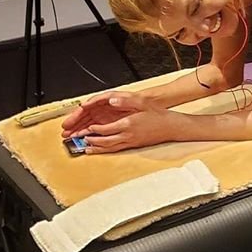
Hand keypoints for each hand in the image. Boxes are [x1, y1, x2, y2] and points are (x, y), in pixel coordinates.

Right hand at [62, 91, 134, 136]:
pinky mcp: (107, 123)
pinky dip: (86, 132)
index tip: (70, 121)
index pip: (88, 106)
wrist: (148, 107)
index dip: (78, 114)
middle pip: (84, 115)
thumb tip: (112, 101)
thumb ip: (123, 100)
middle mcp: (104, 108)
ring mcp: (105, 116)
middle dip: (74, 123)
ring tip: (69, 136)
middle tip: (65, 131)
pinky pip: (93, 128)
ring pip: (87, 122)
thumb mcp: (135, 99)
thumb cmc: (141, 102)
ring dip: (77, 129)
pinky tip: (80, 138)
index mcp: (107, 100)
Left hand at [62, 93, 180, 153]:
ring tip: (86, 148)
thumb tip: (112, 100)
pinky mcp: (132, 145)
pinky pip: (116, 149)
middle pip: (105, 141)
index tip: (88, 127)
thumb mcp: (142, 103)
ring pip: (110, 148)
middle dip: (91, 141)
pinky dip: (106, 150)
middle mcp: (128, 136)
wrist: (170, 127)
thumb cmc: (157, 115)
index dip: (95, 130)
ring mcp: (130, 142)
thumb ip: (125, 102)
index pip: (106, 129)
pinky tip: (100, 150)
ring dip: (97, 148)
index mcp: (128, 124)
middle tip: (81, 139)